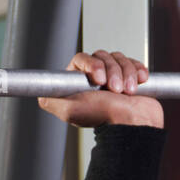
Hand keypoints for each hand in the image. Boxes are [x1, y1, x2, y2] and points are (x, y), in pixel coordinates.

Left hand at [38, 50, 162, 128]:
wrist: (133, 123)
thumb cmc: (103, 117)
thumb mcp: (68, 110)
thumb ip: (50, 99)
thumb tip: (39, 91)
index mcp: (77, 85)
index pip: (81, 59)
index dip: (92, 65)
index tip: (99, 80)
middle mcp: (92, 80)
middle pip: (102, 56)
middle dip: (113, 72)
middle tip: (116, 90)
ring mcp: (111, 77)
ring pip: (118, 58)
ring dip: (126, 73)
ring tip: (128, 92)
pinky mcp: (128, 77)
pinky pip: (133, 62)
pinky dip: (138, 70)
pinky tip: (140, 81)